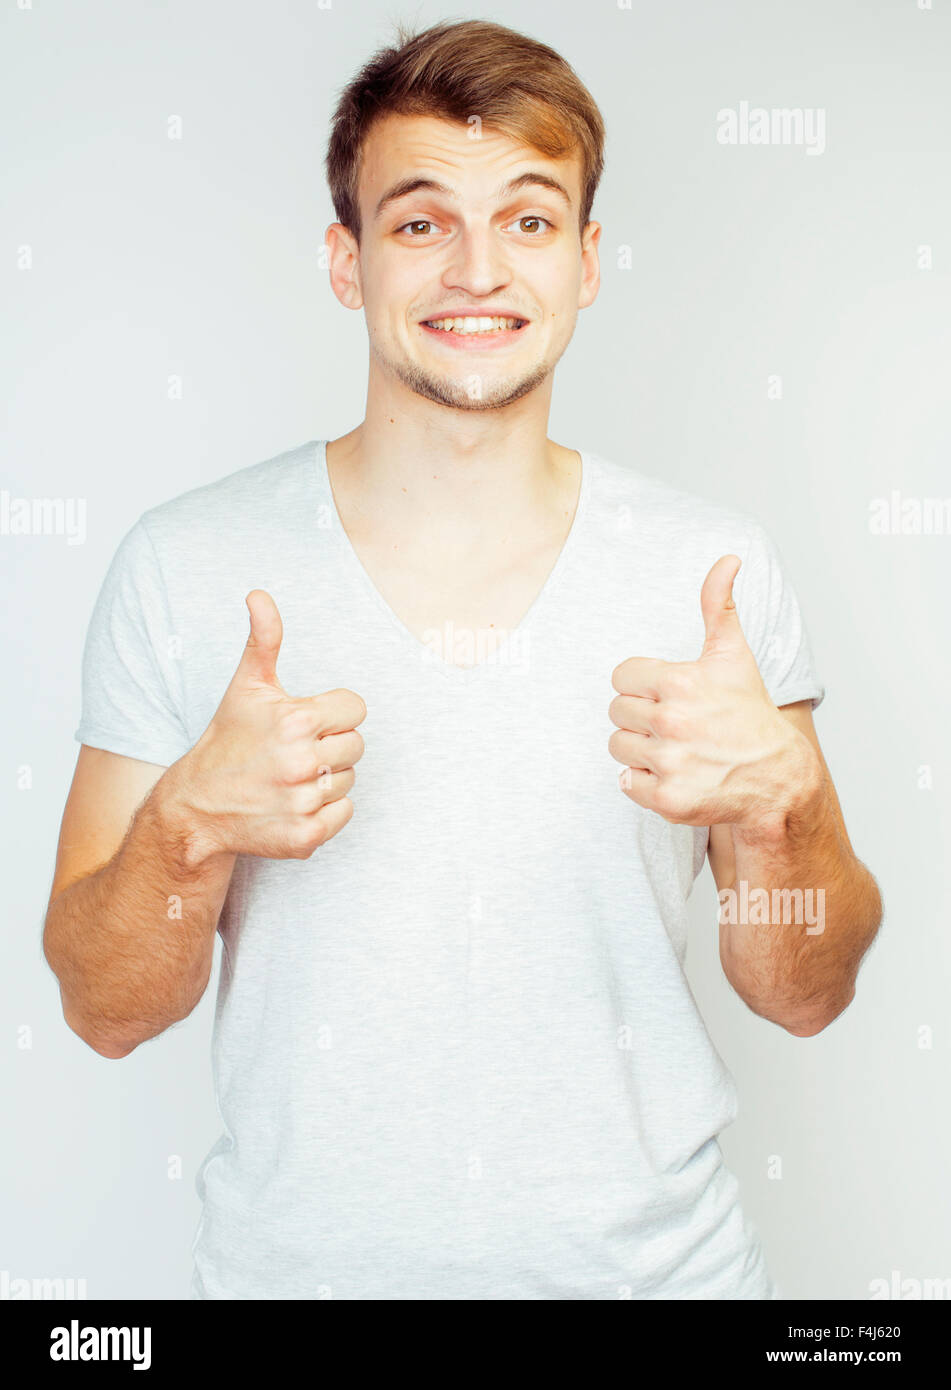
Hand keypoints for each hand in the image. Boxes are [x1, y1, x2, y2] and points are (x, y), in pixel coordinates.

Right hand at [169, 590, 365, 860]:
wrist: (196, 809)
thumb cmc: (227, 741)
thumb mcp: (246, 686)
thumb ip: (263, 638)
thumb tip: (259, 594)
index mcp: (296, 721)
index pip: (356, 708)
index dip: (333, 712)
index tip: (304, 722)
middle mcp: (302, 763)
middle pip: (357, 745)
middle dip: (331, 745)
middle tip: (295, 751)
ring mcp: (303, 802)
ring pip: (350, 780)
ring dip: (327, 778)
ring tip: (289, 776)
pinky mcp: (306, 837)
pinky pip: (345, 813)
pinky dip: (326, 810)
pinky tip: (294, 801)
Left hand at [608, 555, 816, 829]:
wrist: (777, 779)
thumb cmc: (749, 714)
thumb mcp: (734, 656)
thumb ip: (719, 606)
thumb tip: (728, 559)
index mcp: (680, 683)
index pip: (621, 677)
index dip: (643, 685)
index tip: (669, 694)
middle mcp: (672, 722)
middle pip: (616, 712)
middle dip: (640, 716)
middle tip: (675, 724)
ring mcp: (669, 763)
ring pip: (618, 748)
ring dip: (640, 750)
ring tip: (676, 749)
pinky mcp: (667, 799)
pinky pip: (626, 783)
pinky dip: (644, 783)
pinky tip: (675, 774)